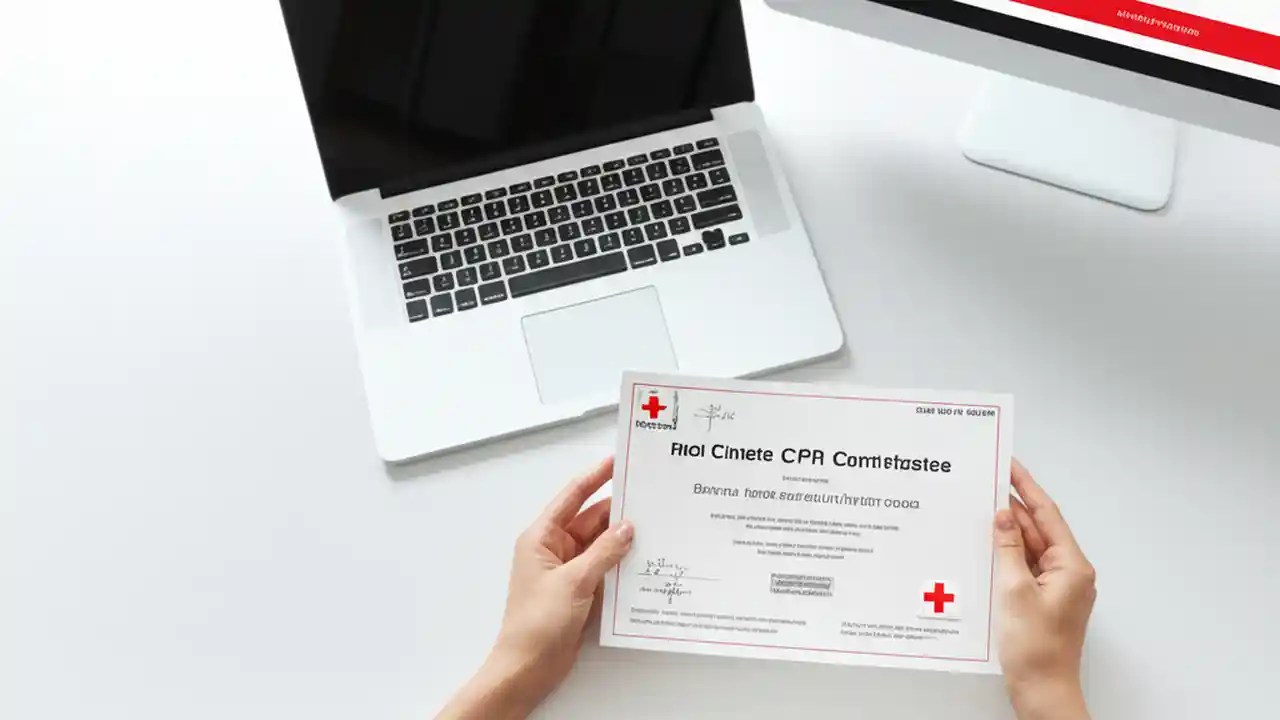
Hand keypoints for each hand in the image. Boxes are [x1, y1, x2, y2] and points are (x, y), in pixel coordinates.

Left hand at [437, 458, 633, 719]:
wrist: (528, 667)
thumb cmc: (537, 622)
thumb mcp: (573, 581)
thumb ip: (604, 552)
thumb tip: (627, 527)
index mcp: (541, 536)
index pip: (572, 496)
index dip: (595, 476)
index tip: (617, 461)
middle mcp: (554, 548)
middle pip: (591, 519)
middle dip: (618, 510)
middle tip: (649, 497)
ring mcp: (568, 570)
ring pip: (601, 544)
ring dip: (623, 538)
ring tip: (655, 526)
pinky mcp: (580, 590)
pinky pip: (605, 567)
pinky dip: (622, 562)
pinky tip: (644, 559)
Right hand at [994, 460, 1096, 719]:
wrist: (1042, 691)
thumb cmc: (1036, 649)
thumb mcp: (1014, 590)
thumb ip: (1008, 548)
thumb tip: (1003, 516)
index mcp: (1072, 566)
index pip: (1047, 514)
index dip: (1026, 487)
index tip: (1010, 465)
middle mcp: (1069, 574)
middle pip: (1039, 530)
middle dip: (1013, 508)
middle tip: (987, 484)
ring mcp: (1056, 588)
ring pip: (1029, 549)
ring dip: (1007, 533)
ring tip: (980, 511)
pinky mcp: (1042, 601)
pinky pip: (1024, 568)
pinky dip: (1006, 556)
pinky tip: (986, 549)